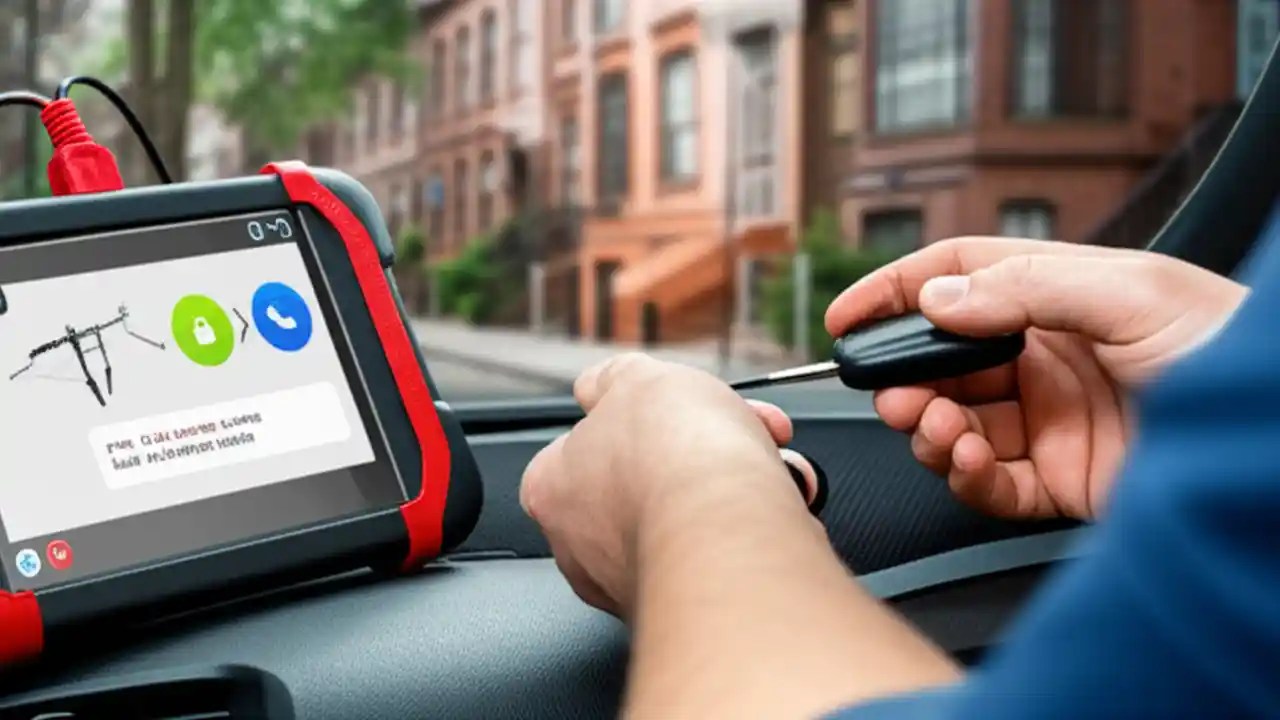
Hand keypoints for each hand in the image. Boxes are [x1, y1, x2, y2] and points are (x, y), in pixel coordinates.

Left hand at [520, 353, 818, 616]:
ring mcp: (633, 585)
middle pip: (644, 483)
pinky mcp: (688, 607)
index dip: (638, 419)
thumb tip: (599, 384)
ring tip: (766, 462)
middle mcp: (582, 550)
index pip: (582, 449)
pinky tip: (775, 503)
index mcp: (551, 491)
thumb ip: (614, 378)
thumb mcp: (639, 378)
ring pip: (688, 520)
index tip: (671, 410)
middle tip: (732, 431)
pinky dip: (750, 527)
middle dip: (695, 452)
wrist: (734, 531)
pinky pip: (722, 556)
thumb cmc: (677, 459)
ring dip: (732, 485)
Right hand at [826, 237, 1246, 520]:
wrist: (1276, 444)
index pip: (959, 282)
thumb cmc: (1233, 347)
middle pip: (943, 363)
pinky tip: (963, 460)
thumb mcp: (1130, 292)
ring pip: (953, 424)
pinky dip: (960, 476)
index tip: (848, 316)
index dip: (897, 293)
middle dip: (905, 376)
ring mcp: (1049, 423)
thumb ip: (1028, 288)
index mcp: (1061, 299)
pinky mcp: (1058, 483)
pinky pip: (986, 484)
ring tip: (932, 426)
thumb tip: (939, 299)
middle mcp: (1047, 360)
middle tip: (891, 390)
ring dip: (926, 427)